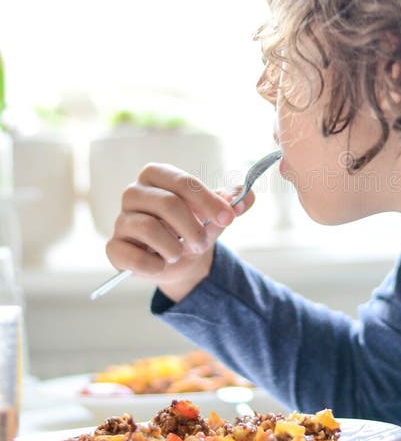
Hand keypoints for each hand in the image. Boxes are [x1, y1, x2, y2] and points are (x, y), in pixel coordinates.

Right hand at [105, 163, 254, 301]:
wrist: (181, 261)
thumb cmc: (194, 228)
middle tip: (202, 244)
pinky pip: (132, 256)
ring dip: (174, 248)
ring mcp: (120, 220)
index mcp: (157, 176)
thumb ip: (234, 203)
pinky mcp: (114, 247)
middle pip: (167, 203)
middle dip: (193, 228)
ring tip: (179, 254)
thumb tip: (247, 196)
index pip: (183, 182)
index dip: (208, 200)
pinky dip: (154, 265)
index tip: (229, 218)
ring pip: (149, 228)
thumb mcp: (217, 215)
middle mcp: (134, 192)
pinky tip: (160, 265)